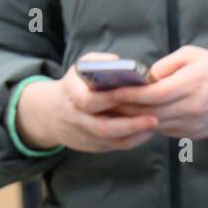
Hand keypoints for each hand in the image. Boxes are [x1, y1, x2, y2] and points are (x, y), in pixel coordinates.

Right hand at [15, 52, 159, 152]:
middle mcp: (76, 118)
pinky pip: (115, 146)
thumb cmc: (77, 84)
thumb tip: (120, 63)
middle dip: (129, 124)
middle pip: (102, 127)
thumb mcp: (81, 67)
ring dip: (135, 134)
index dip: (109, 99)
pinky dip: (134, 140)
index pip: (88, 101)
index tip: (132, 93)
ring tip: (155, 124)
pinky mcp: (93, 145)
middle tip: (154, 118)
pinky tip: (148, 131)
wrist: (53, 113)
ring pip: (111, 140)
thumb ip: (99, 61)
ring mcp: (84, 134)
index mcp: (72, 95)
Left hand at [107, 45, 207, 139]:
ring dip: (134, 119)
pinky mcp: (195, 134)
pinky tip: (137, 117)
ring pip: (155, 124)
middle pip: (149, 112)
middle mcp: (192, 107)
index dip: (129, 94)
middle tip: (104, 103)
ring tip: (114, 111)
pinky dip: (150, 124)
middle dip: (125, 108)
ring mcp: (193, 124)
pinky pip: (166, 130)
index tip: (110, 90)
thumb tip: (143, 77)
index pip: (152, 94)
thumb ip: (166, 65)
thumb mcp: (194, 55)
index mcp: (191, 84)